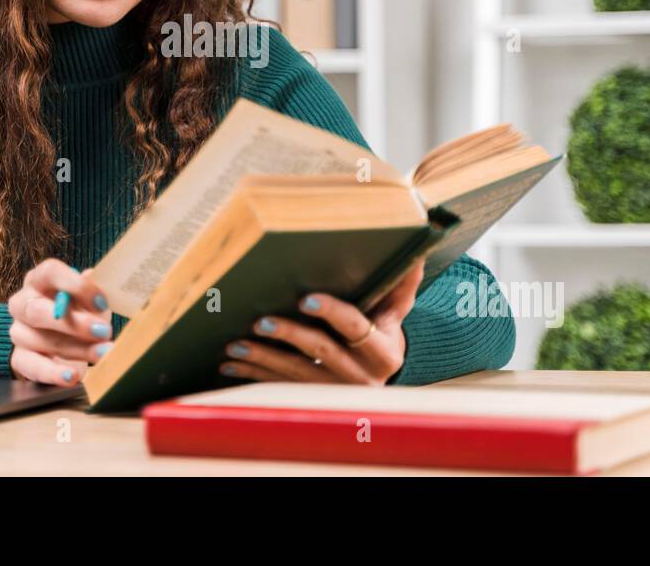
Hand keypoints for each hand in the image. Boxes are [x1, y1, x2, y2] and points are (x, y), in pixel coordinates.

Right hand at [7, 260, 112, 385]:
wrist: (65, 342)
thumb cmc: (79, 312)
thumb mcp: (89, 300)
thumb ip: (93, 292)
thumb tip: (96, 283)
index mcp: (40, 280)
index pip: (50, 272)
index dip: (76, 286)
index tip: (101, 301)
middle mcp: (23, 302)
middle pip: (38, 310)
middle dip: (74, 323)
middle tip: (103, 332)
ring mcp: (18, 331)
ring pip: (40, 340)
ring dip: (76, 350)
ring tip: (102, 354)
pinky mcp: (18, 358)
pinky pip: (31, 366)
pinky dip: (54, 373)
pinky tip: (73, 376)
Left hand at [218, 259, 424, 385]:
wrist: (380, 375)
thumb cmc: (383, 334)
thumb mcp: (395, 313)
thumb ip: (401, 286)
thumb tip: (417, 247)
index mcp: (384, 352)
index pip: (355, 328)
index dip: (331, 312)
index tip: (305, 298)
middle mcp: (363, 378)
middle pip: (320, 352)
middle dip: (288, 336)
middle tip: (259, 322)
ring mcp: (337, 393)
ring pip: (295, 375)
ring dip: (262, 359)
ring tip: (235, 345)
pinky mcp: (315, 401)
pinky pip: (281, 388)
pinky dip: (254, 376)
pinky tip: (232, 365)